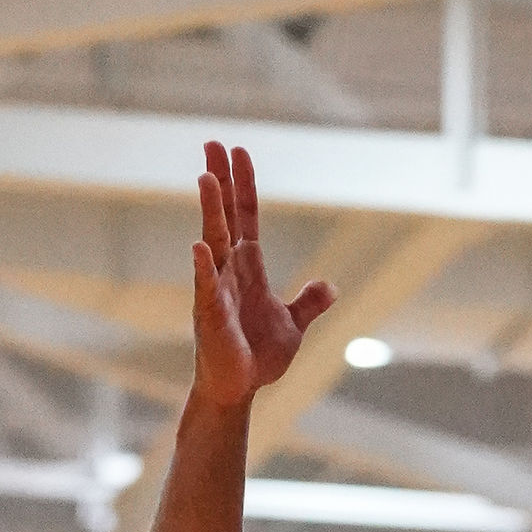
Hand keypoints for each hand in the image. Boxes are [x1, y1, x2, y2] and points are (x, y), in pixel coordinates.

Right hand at [190, 143, 335, 408]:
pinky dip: (204, 267)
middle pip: (224, 216)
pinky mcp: (211, 316)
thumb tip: (331, 286)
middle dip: (220, 180)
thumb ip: (309, 302)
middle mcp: (228, 270)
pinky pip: (207, 287)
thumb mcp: (293, 325)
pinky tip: (200, 245)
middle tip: (212, 142)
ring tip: (206, 176)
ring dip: (210, 210)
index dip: (244, 185)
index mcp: (248, 267)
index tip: (239, 151)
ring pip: (213, 241)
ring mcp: (217, 289)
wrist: (239, 390)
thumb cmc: (258, 356)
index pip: (246, 216)